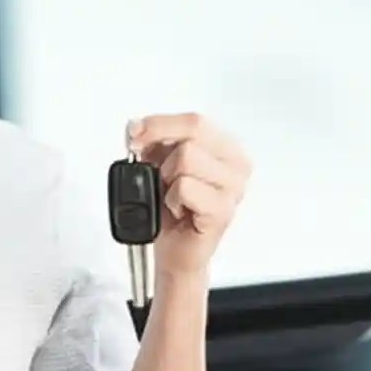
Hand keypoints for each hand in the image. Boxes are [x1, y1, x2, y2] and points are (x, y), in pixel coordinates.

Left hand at [128, 113, 251, 278]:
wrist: (174, 250)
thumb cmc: (170, 209)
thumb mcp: (158, 164)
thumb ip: (153, 140)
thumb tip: (135, 126)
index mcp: (226, 147)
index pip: (194, 120)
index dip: (159, 124)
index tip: (135, 134)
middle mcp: (236, 165)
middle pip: (193, 132)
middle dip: (162, 150)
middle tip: (156, 173)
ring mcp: (234, 188)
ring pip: (187, 157)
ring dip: (167, 179)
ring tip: (173, 196)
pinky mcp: (223, 210)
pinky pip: (185, 187)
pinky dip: (171, 199)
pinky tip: (179, 210)